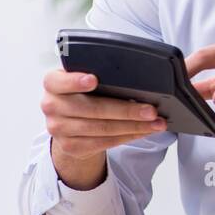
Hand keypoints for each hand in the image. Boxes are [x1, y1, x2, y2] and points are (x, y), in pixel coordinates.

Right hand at [40, 69, 167, 188]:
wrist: (71, 123)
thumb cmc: (87, 93)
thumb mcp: (90, 78)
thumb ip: (111, 69)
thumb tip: (162, 68)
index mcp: (54, 83)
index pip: (58, 81)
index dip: (75, 80)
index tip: (94, 80)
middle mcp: (51, 105)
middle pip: (91, 109)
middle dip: (126, 109)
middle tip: (152, 109)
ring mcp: (59, 128)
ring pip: (101, 128)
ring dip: (133, 126)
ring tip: (157, 122)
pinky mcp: (71, 146)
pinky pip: (104, 143)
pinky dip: (128, 136)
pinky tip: (144, 131)